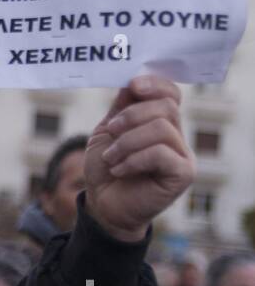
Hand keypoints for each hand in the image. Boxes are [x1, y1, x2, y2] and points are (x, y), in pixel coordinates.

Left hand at [84, 76, 194, 241]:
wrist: (103, 205)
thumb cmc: (106, 167)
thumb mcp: (108, 130)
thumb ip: (122, 107)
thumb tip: (132, 81)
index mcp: (161, 122)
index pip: (171, 94)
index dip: (156, 84)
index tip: (133, 85)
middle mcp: (176, 137)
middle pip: (166, 108)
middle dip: (132, 115)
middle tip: (111, 131)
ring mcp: (183, 156)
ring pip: (162, 129)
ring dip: (128, 141)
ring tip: (111, 157)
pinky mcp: (183, 175)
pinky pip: (161, 154)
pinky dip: (134, 159)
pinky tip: (119, 169)